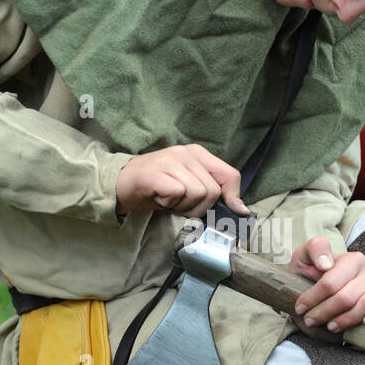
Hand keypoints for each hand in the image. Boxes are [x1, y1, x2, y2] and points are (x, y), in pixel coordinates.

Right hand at [115, 144, 248, 217]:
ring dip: (183, 206)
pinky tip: (159, 198)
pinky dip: (169, 203)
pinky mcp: (153, 173)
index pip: (230, 175)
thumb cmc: (159, 187)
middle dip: (199, 207)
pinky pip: (176, 192)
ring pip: (197, 193)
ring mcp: (169, 160)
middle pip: (213, 191)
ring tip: (170, 201)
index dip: (233, 198)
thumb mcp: (191, 186)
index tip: (228, 211)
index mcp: (198, 154)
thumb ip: (215, 192)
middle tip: (181, 205)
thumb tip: (242, 209)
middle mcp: (185, 153)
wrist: (122, 184)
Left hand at [290, 237, 364, 331]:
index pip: (332, 282)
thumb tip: (326, 264)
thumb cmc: (310, 279)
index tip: (300, 308)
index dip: (313, 297)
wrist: (318, 301)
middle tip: (310, 320)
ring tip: (330, 325)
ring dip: (345, 320)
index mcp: (353, 260)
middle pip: (346, 297)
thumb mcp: (303, 259)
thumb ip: (315, 249)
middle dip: (324, 312)